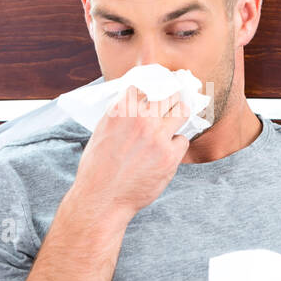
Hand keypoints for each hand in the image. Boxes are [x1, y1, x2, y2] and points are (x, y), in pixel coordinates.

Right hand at [74, 87, 190, 216]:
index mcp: (121, 109)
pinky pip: (182, 140)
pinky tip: (166, 151)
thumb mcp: (103, 130)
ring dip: (180, 114)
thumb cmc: (98, 167)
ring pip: (182, 111)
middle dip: (173, 95)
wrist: (102, 198)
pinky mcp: (169, 156)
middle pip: (169, 93)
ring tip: (177, 118)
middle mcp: (140, 119)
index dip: (155, 83)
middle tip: (176, 98)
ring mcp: (157, 137)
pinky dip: (176, 144)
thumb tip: (139, 100)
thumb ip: (121, 113)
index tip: (162, 84)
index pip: (147, 82)